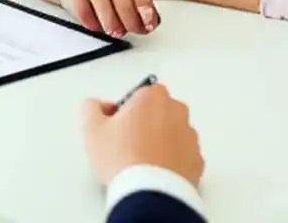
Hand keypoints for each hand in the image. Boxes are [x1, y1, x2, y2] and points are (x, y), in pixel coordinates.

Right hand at [57, 0, 158, 36]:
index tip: (149, 25)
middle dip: (132, 25)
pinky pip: (86, 16)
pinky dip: (94, 25)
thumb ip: (148, 7)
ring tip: (118, 28)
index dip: (146, 14)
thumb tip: (150, 23)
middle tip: (135, 29)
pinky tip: (100, 22)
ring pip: (106, 17)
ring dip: (115, 28)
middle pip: (124, 8)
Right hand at [81, 83, 204, 188]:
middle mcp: (176, 112)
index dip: (124, 109)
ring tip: (139, 163)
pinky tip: (153, 173)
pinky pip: (181, 155)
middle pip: (157, 112)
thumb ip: (91, 108)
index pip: (138, 94)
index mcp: (153, 97)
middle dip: (144, 123)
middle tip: (125, 144)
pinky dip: (170, 161)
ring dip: (158, 142)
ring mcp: (190, 137)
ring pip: (171, 133)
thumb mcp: (92, 129)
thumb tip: (95, 107)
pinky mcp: (197, 160)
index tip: (114, 125)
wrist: (149, 193)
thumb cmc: (123, 158)